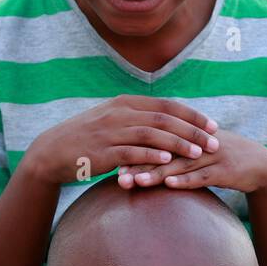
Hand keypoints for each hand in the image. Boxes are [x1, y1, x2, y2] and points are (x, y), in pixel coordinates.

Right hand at [24, 95, 218, 184]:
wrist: (53, 152)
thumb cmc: (87, 139)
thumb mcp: (112, 121)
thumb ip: (137, 119)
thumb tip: (165, 122)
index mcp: (125, 103)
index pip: (166, 105)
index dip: (192, 115)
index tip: (213, 125)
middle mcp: (120, 113)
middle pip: (163, 118)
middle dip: (192, 130)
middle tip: (214, 141)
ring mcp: (110, 132)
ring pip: (151, 134)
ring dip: (177, 143)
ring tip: (198, 153)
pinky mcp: (103, 151)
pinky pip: (131, 152)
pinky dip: (151, 156)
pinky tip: (168, 162)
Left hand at [117, 128, 266, 193]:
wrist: (260, 165)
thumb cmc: (223, 159)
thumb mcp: (198, 151)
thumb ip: (173, 151)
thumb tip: (143, 157)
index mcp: (188, 135)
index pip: (156, 140)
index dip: (134, 150)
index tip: (112, 160)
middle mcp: (197, 142)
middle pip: (163, 152)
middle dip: (139, 164)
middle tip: (117, 174)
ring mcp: (211, 155)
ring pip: (179, 164)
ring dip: (157, 174)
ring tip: (136, 182)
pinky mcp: (224, 170)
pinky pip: (202, 176)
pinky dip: (186, 181)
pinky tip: (170, 185)